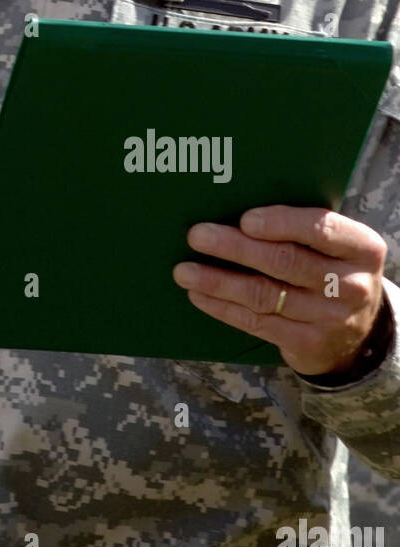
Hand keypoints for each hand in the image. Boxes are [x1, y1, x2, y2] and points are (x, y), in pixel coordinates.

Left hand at [173, 206, 386, 376]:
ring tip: (185, 270)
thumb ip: (300, 226)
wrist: (358, 330)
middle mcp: (352, 284)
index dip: (281, 223)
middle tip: (197, 236)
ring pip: (264, 295)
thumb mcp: (333, 245)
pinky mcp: (308, 343)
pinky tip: (199, 295)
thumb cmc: (330, 267)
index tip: (245, 219)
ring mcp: (331, 318)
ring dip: (218, 281)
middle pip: (285, 261)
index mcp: (361, 247)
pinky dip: (223, 307)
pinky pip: (258, 322)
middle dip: (235, 247)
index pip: (320, 230)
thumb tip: (234, 204)